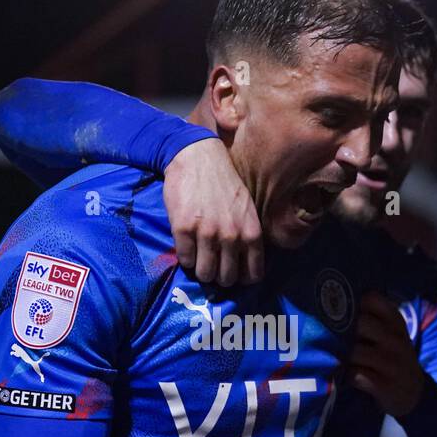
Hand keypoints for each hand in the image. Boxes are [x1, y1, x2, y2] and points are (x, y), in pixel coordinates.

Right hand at [163, 138, 263, 286]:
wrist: (197, 156)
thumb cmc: (224, 183)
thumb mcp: (246, 209)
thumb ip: (247, 236)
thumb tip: (243, 266)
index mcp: (251, 232)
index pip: (253, 275)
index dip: (241, 278)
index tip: (232, 271)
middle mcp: (231, 236)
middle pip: (226, 279)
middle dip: (219, 276)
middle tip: (212, 265)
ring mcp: (207, 233)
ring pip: (205, 273)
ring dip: (200, 269)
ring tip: (199, 257)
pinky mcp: (184, 228)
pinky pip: (185, 260)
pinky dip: (185, 257)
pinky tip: (187, 245)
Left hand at [348, 291, 426, 417]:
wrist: (413, 392)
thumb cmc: (392, 356)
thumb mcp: (391, 333)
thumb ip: (372, 318)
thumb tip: (333, 304)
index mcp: (395, 322)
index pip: (371, 300)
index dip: (353, 306)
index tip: (343, 314)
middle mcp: (396, 339)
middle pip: (359, 324)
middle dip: (344, 333)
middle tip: (336, 340)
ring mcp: (392, 362)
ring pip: (354, 351)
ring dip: (343, 357)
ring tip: (342, 360)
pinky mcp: (384, 384)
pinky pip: (355, 374)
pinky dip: (348, 375)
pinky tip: (350, 376)